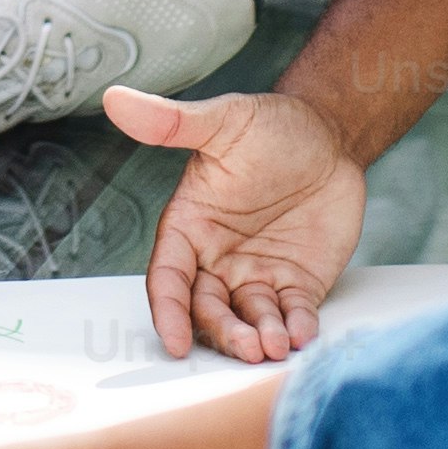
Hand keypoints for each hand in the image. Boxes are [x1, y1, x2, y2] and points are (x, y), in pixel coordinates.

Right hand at [117, 84, 365, 361]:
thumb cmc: (270, 127)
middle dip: (225, 333)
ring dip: (260, 337)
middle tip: (247, 348)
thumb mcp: (223, 121)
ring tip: (276, 346)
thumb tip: (116, 100)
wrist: (331, 136)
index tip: (175, 341)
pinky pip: (293, 314)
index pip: (169, 278)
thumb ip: (171, 123)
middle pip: (208, 310)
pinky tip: (303, 333)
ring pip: (250, 319)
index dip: (169, 311)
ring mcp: (258, 275)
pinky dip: (297, 327)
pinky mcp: (297, 283)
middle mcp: (218, 259)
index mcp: (191, 228)